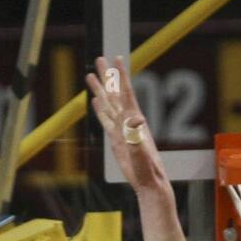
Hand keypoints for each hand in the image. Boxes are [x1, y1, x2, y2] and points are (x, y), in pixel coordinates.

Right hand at [86, 55, 166, 193]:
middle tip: (99, 58)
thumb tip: (135, 119)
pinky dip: (101, 109)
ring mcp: (121, 130)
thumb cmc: (147, 169)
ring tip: (91, 75)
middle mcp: (127, 122)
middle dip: (107, 76)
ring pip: (108, 105)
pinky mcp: (117, 140)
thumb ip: (136, 136)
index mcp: (133, 121)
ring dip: (101, 89)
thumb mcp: (141, 152)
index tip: (117, 58)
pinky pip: (106, 120)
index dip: (121, 76)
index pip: (126, 93)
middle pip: (114, 94)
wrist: (148, 183)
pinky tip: (96, 101)